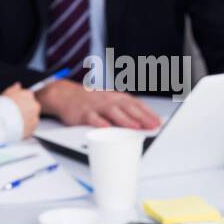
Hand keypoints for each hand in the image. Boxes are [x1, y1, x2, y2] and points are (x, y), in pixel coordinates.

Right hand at [0, 83, 40, 136]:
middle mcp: (34, 105)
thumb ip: (15, 88)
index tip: (15, 105)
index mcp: (28, 94)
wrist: (2, 121)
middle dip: (25, 109)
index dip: (20, 101)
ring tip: (14, 121)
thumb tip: (18, 85)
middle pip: (31, 106)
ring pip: (31, 117)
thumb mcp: (7, 92)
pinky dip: (25, 127)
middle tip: (14, 113)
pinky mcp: (33, 128)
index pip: (27, 96)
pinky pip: (30, 127)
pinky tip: (16, 127)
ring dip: (25, 118)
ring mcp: (35, 117)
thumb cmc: (3, 106)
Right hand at [35, 80, 160, 129]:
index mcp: (116, 97)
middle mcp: (108, 100)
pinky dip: (101, 123)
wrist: (65, 95)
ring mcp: (96, 106)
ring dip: (125, 119)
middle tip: (152, 126)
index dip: (148, 113)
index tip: (158, 122)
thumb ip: (125, 110)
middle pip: (127, 108)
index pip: (136, 104)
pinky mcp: (83, 113)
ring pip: (112, 112)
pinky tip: (107, 128)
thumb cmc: (91, 101)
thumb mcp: (109, 101)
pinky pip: (93, 118)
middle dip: (141, 117)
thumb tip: (144, 122)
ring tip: (135, 127)